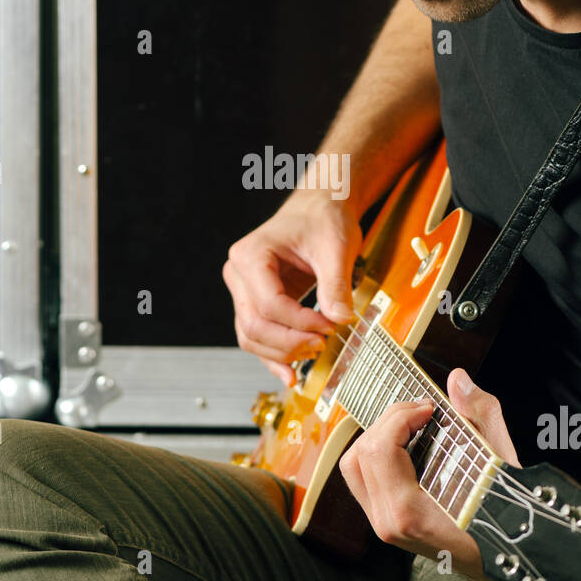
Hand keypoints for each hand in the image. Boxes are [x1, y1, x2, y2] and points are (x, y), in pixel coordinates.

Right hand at [222, 190, 362, 385]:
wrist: (319, 207)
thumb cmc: (323, 218)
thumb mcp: (336, 247)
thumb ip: (335, 284)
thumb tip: (341, 319)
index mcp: (251, 255)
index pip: (270, 304)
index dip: (301, 323)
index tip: (331, 326)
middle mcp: (239, 274)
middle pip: (254, 324)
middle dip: (290, 342)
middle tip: (324, 344)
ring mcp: (243, 290)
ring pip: (251, 336)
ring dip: (282, 353)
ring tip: (314, 354)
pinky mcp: (255, 303)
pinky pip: (257, 336)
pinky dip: (274, 355)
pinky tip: (292, 372)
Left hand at [339, 367, 520, 563]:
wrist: (507, 567)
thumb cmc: (509, 520)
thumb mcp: (503, 465)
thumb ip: (481, 417)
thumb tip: (457, 380)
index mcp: (409, 512)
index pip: (379, 449)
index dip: (400, 417)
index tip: (431, 407)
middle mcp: (388, 522)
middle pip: (360, 453)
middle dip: (389, 421)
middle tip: (423, 412)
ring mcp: (383, 525)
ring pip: (355, 466)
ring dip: (380, 436)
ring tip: (414, 426)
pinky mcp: (385, 523)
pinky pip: (364, 479)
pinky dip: (379, 454)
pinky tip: (409, 446)